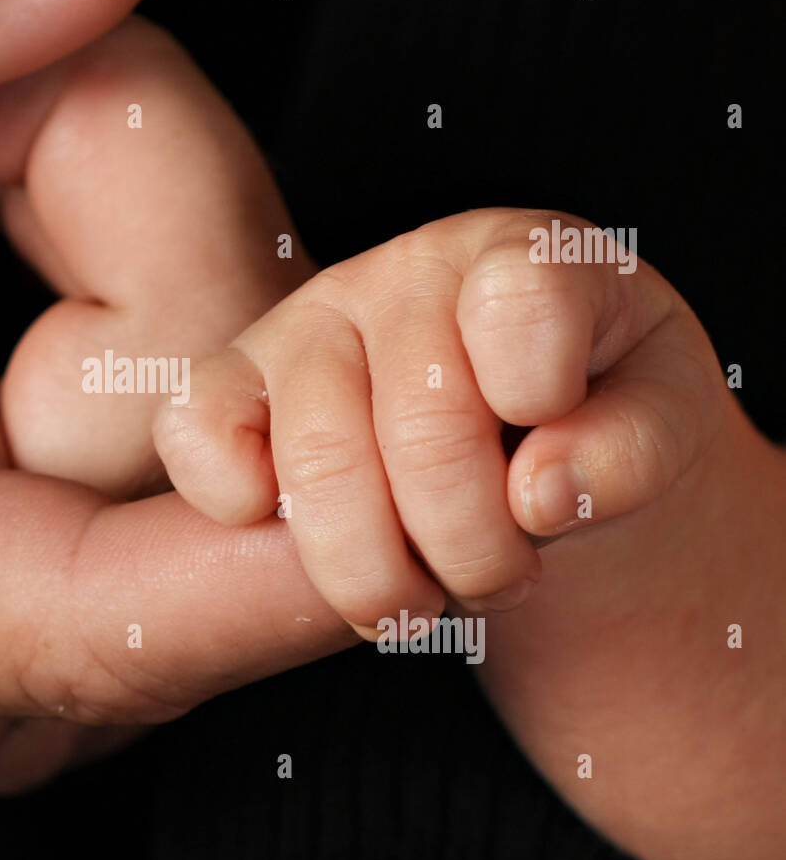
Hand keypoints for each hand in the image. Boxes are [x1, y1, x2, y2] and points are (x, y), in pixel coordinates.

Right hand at [156, 207, 785, 859]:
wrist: (515, 439)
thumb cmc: (590, 418)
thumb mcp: (662, 425)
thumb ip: (632, 449)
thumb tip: (540, 493)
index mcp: (522, 259)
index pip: (524, 304)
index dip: (540, 397)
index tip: (553, 465)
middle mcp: (404, 276)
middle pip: (424, 426)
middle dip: (473, 548)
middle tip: (501, 581)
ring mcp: (308, 324)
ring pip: (318, 461)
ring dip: (378, 572)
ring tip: (419, 600)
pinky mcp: (233, 383)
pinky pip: (197, 428)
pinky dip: (233, 497)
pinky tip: (280, 531)